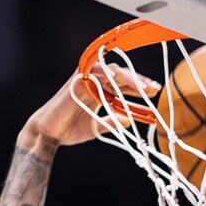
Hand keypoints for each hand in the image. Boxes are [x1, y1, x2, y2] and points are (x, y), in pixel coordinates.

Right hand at [21, 64, 157, 151]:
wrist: (50, 134)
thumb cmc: (70, 129)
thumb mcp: (98, 127)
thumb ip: (113, 122)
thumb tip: (129, 122)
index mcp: (100, 90)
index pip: (123, 84)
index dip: (139, 87)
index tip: (155, 92)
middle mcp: (94, 81)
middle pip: (120, 75)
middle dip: (138, 81)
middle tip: (155, 88)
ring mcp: (85, 79)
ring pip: (111, 71)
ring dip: (128, 78)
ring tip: (143, 87)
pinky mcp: (76, 80)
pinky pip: (93, 72)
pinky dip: (106, 73)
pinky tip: (117, 78)